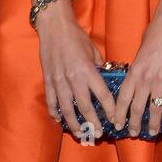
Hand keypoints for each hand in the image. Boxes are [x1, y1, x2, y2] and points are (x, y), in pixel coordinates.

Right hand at [35, 3, 117, 139]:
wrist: (54, 27)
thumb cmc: (76, 36)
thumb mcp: (93, 50)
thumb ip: (99, 67)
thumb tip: (103, 78)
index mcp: (88, 70)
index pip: (102, 96)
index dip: (109, 110)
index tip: (114, 120)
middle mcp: (74, 79)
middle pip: (85, 107)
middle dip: (93, 123)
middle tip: (97, 134)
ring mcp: (59, 81)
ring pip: (67, 109)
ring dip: (74, 124)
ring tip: (80, 133)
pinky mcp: (48, 80)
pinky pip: (51, 101)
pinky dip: (54, 112)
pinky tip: (58, 120)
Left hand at [113, 12, 161, 137]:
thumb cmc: (154, 33)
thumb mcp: (139, 51)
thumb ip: (136, 68)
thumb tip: (134, 80)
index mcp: (134, 71)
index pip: (123, 99)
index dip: (119, 114)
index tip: (117, 124)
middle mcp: (146, 78)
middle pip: (138, 108)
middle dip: (134, 123)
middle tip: (133, 133)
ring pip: (155, 108)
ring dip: (152, 123)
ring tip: (150, 133)